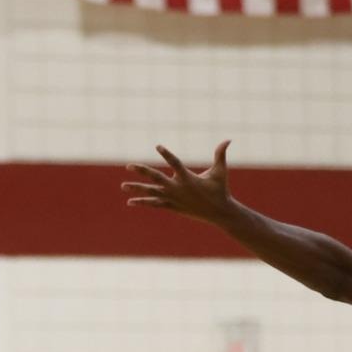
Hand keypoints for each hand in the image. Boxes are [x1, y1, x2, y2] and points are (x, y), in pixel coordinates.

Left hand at [122, 141, 236, 222]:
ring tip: (123, 186)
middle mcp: (177, 188)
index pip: (174, 163)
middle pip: (156, 177)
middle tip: (128, 165)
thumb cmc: (220, 190)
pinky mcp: (172, 206)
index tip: (158, 146)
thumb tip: (228, 139)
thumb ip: (220, 155)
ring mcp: (173, 198)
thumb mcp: (220, 171)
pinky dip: (143, 202)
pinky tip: (131, 201)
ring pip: (151, 192)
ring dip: (137, 189)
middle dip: (142, 171)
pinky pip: (154, 204)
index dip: (166, 154)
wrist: (218, 212)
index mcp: (188, 178)